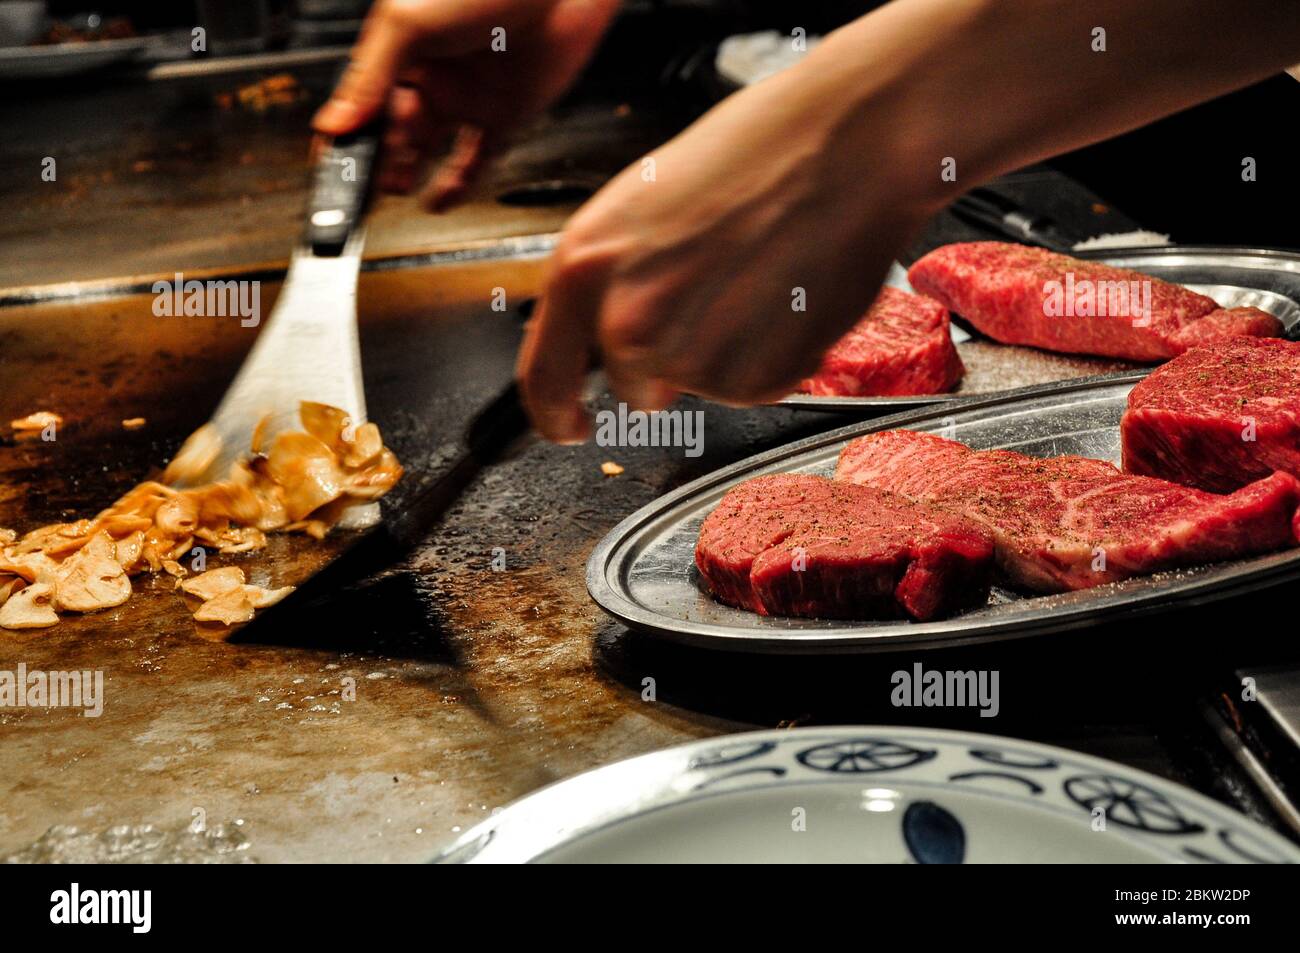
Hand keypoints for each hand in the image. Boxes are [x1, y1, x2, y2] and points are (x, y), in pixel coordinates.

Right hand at [313, 0, 617, 207]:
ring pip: (427, 149)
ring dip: (405, 173)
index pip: (360, 104)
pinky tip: (437, 201)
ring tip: (392, 191)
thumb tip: (334, 122)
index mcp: (397, 51)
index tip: (328, 168)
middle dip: (372, 162)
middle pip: (390, 132)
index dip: (343, 137)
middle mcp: (429, 76)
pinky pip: (477, 159)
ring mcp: (466, 97)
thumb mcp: (408, 25)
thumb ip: (369, 76)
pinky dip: (458, 185)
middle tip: (356, 192)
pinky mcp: (505, 114)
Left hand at [516, 44, 931, 441]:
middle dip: (666, 368)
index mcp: (584, 267)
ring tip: (761, 278)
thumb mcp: (643, 206)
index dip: (554, 414)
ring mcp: (690, 357)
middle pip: (634, 390)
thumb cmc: (753, 153)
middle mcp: (626, 321)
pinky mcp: (754, 377)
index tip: (569, 426)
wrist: (845, 143)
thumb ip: (613, 281)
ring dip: (730, 352)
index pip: (542, 377)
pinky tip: (789, 295)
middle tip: (716, 303)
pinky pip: (757, 387)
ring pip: (701, 386)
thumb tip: (612, 338)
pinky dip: (775, 355)